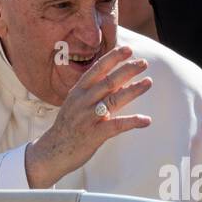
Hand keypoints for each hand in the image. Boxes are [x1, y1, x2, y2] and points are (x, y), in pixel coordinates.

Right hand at [24, 45, 152, 187]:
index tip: (127, 50)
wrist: (52, 151)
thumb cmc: (68, 126)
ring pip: (114, 100)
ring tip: (148, 82)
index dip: (112, 58)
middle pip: (108, 82)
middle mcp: (82, 101)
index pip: (97, 70)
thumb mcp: (77, 104)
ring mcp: (88, 117)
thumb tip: (121, 82)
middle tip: (144, 63)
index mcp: (78, 92)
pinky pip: (116, 126)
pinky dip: (132, 122)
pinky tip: (146, 120)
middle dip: (127, 70)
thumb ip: (96, 92)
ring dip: (133, 90)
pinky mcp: (94, 134)